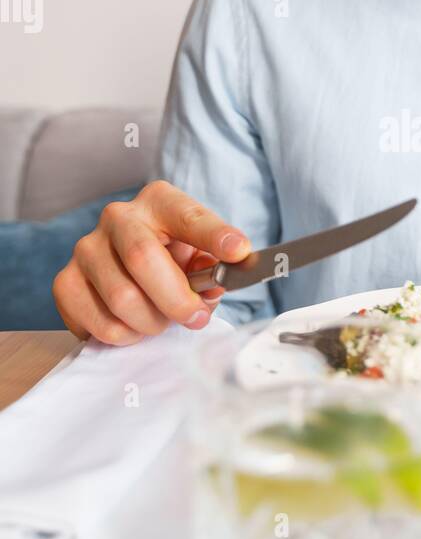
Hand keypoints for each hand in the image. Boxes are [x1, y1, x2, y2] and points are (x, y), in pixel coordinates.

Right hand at [53, 179, 250, 345]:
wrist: (129, 268)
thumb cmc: (172, 260)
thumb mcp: (199, 255)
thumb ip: (212, 268)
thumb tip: (210, 289)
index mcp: (158, 202)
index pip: (187, 215)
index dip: (214, 234)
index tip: (238, 251)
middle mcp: (117, 217)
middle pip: (143, 258)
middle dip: (177, 299)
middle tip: (195, 317)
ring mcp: (85, 248)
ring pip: (122, 299)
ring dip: (152, 323)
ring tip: (161, 320)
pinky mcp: (65, 282)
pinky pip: (101, 324)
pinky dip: (126, 336)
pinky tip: (134, 325)